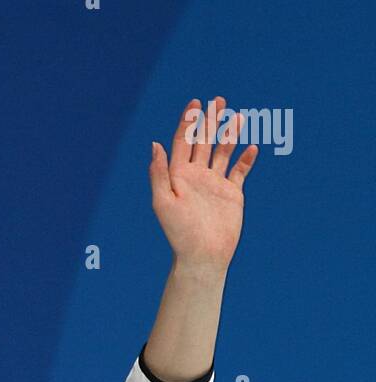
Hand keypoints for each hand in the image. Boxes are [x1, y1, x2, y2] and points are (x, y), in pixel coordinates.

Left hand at [149, 96, 256, 271]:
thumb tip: (155, 144)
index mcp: (179, 176)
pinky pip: (240, 172)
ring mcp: (215, 184)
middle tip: (218, 100)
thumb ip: (159, 173)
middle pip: (204, 142)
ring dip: (229, 134)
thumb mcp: (163, 202)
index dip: (188, 122)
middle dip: (210, 121)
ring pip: (223, 152)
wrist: (202, 256)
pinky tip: (251, 147)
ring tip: (236, 115)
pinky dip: (246, 159)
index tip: (195, 103)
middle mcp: (197, 177)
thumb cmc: (180, 233)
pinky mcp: (231, 195)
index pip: (183, 142)